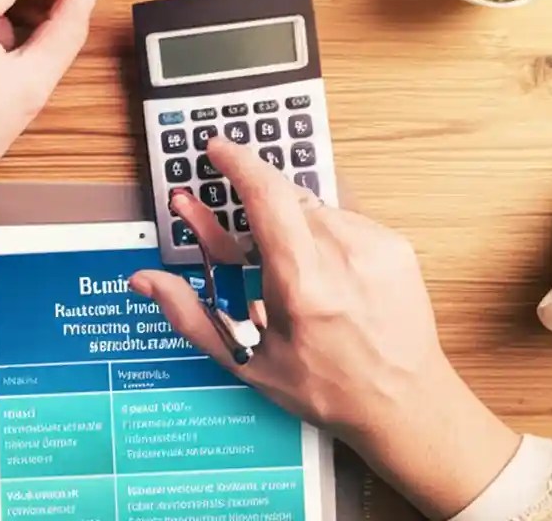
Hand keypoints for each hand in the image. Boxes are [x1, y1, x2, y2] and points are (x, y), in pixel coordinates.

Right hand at [129, 138, 518, 517]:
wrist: (405, 402)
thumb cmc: (327, 387)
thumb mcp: (248, 360)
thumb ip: (191, 314)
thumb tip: (146, 281)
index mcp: (301, 282)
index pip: (266, 194)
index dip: (237, 162)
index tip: (216, 148)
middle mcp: (341, 253)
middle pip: (285, 199)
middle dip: (256, 208)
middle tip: (240, 238)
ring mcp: (374, 245)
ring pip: (315, 208)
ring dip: (292, 227)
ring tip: (295, 279)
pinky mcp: (395, 244)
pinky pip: (345, 220)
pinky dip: (325, 238)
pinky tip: (328, 278)